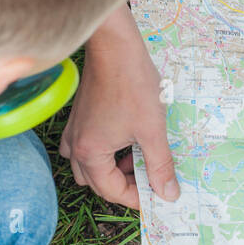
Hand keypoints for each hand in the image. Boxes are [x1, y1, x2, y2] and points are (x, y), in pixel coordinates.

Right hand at [59, 5, 179, 207]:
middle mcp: (76, 146)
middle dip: (125, 185)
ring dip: (114, 169)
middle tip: (152, 178)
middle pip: (98, 182)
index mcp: (90, 153)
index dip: (137, 198)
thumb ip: (160, 165)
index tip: (159, 195)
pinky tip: (126, 140)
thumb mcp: (152, 129)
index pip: (112, 191)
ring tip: (141, 157)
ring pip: (90, 166)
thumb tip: (168, 194)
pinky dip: (104, 152)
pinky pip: (86, 147)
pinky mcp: (79, 117)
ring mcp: (75, 130)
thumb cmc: (133, 85)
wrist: (115, 47)